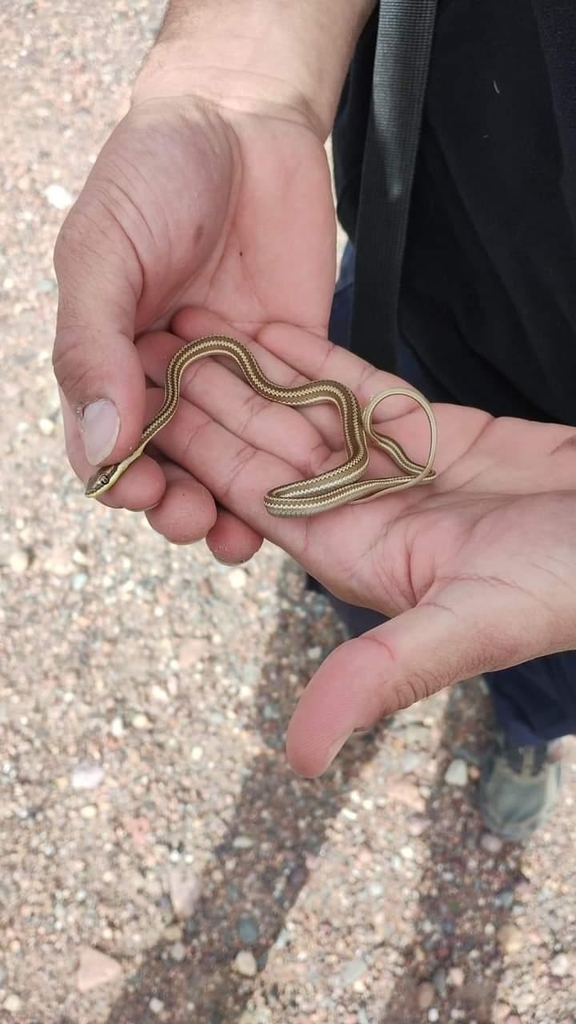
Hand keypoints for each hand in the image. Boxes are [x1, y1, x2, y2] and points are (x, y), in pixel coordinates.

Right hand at [52, 91, 334, 557]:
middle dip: (174, 505)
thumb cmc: (156, 175)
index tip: (137, 491)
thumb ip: (91, 342)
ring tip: (236, 536)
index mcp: (109, 358)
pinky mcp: (291, 371)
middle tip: (190, 518)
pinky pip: (287, 433)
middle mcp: (166, 381)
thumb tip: (101, 441)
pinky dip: (289, 473)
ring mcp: (231, 381)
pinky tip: (293, 505)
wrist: (246, 121)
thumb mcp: (104, 250)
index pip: (103, 442)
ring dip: (228, 508)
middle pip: (165, 469)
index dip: (116, 477)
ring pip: (226, 466)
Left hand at [131, 310, 575, 775]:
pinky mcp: (439, 433)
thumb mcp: (466, 629)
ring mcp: (401, 470)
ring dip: (251, 371)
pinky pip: (366, 389)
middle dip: (210, 401)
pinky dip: (320, 359)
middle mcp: (366, 514)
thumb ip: (378, 678)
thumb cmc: (563, 587)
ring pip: (310, 413)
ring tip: (193, 323)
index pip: (254, 501)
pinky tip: (270, 324)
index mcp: (354, 557)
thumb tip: (295, 760)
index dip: (196, 457)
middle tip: (145, 345)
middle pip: (270, 449)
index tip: (140, 411)